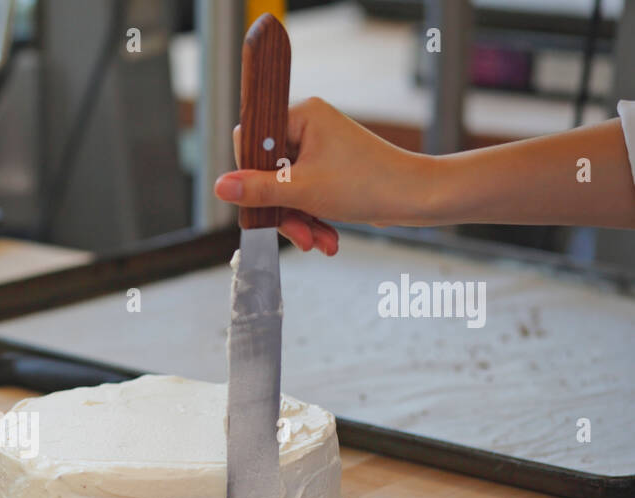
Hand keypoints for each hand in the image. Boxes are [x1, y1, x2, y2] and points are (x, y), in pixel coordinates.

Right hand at [213, 97, 433, 254]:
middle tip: (297, 234)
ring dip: (298, 221)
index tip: (260, 200)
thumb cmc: (367, 184)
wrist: (417, 197)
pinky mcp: (328, 169)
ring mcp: (319, 149)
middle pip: (267, 171)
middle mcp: (309, 126)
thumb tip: (219, 186)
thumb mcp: (302, 191)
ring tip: (317, 243)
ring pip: (285, 189)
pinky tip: (326, 239)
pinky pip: (304, 195)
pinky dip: (312, 219)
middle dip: (282, 210)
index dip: (249, 174)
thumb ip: (257, 189)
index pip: (252, 139)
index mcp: (302, 115)